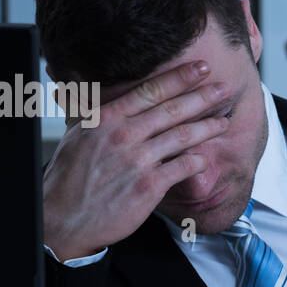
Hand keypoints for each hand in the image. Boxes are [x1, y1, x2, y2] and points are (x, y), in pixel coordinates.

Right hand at [42, 61, 230, 260]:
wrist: (61, 218)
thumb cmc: (68, 179)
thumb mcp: (77, 135)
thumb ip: (95, 112)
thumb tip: (97, 88)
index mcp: (105, 119)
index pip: (149, 91)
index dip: (179, 78)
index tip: (199, 68)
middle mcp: (122, 136)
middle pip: (172, 110)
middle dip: (203, 97)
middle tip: (224, 89)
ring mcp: (137, 161)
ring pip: (182, 137)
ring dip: (207, 128)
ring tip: (223, 122)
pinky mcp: (148, 186)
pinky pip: (182, 168)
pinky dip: (197, 161)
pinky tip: (206, 157)